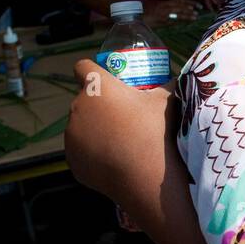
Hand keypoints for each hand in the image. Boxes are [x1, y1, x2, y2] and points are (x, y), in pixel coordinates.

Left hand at [65, 59, 171, 202]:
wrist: (146, 176)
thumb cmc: (155, 131)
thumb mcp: (166, 100)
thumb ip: (166, 85)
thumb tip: (173, 80)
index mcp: (97, 87)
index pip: (82, 67)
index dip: (92, 71)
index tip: (105, 80)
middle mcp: (77, 108)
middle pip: (83, 99)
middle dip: (98, 105)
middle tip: (121, 116)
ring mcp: (71, 135)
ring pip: (80, 125)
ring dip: (94, 128)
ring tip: (119, 141)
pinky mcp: (72, 159)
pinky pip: (80, 150)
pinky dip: (92, 152)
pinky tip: (113, 160)